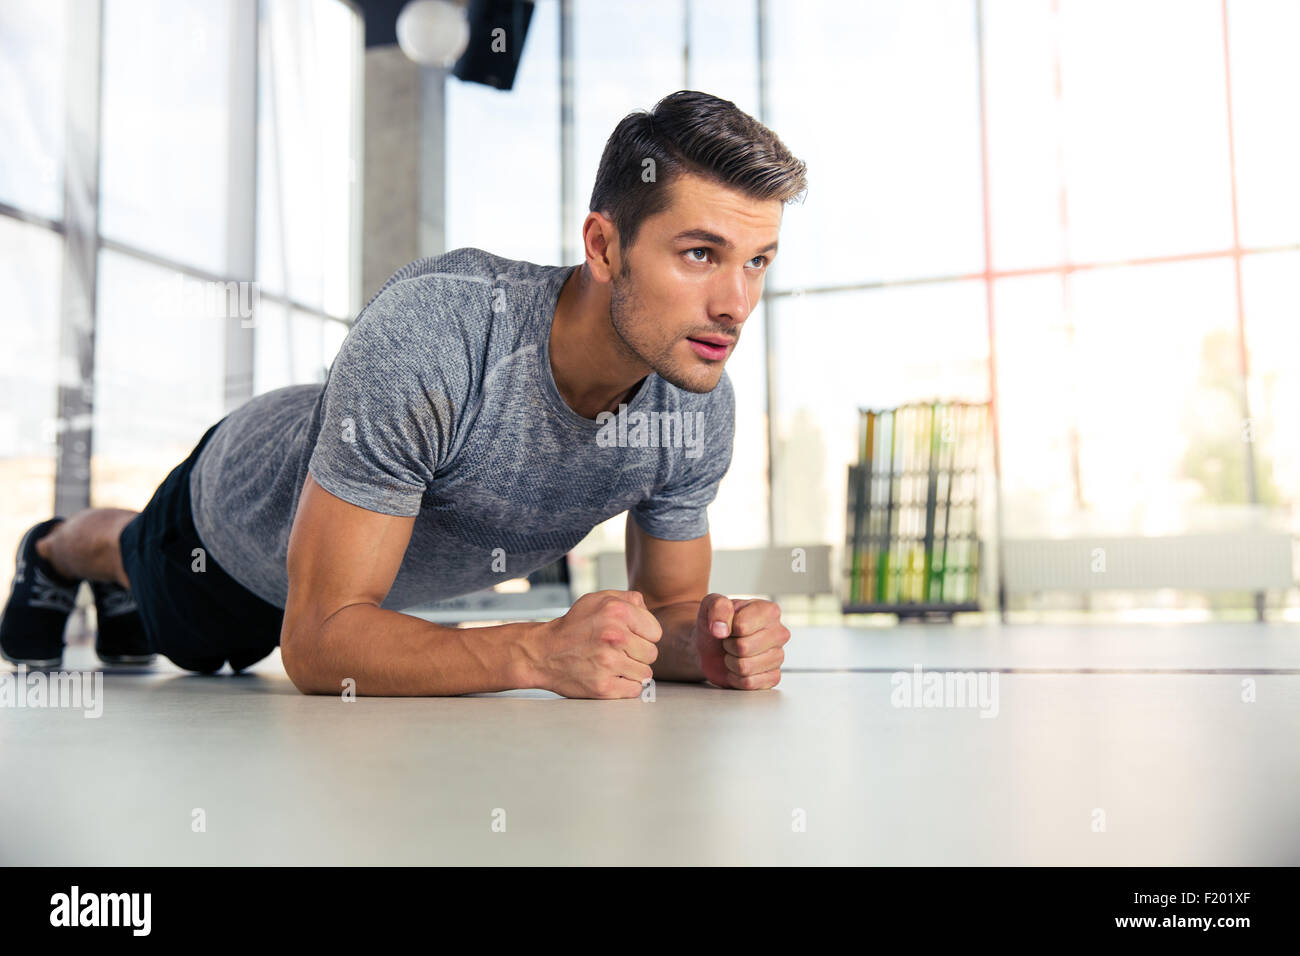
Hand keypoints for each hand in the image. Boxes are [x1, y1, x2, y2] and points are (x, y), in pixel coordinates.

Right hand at [530, 590, 661, 698]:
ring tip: (612, 663)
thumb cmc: (573, 627)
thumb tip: (648, 612)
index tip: (628, 636)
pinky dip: (625, 686)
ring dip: (632, 671)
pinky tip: (610, 676)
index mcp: (617, 612)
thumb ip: (628, 600)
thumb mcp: (598, 600)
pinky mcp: (603, 687)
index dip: (643, 635)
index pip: (656, 632)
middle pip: (652, 654)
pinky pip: (634, 690)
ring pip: (645, 673)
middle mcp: (615, 636)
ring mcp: (609, 663)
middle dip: (637, 653)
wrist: (543, 653)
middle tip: (617, 651)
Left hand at [693, 594, 787, 689]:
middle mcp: (779, 633)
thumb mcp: (710, 605)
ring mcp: (779, 656)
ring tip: (734, 653)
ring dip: (731, 663)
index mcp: (769, 611)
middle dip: (729, 646)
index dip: (728, 628)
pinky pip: (748, 683)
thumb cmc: (717, 624)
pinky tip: (738, 668)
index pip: (742, 626)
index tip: (729, 625)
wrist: (712, 646)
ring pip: (745, 667)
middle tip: (730, 641)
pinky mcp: (773, 677)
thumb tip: (720, 629)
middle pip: (744, 648)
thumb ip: (716, 607)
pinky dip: (736, 678)